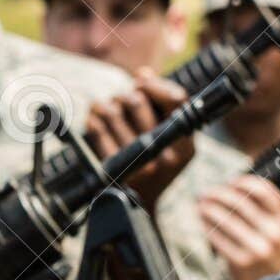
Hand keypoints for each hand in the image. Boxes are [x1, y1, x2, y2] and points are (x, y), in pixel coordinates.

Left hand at [85, 69, 195, 213]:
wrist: (138, 206)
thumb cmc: (154, 164)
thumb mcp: (168, 140)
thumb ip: (160, 106)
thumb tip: (143, 72)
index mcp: (186, 146)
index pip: (176, 99)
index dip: (155, 84)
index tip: (141, 80)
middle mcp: (165, 156)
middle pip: (137, 100)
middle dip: (126, 94)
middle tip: (123, 100)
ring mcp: (139, 164)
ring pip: (113, 110)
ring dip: (106, 103)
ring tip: (106, 107)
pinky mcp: (115, 169)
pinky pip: (97, 129)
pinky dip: (93, 117)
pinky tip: (95, 118)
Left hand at [199, 176, 279, 279]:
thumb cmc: (267, 251)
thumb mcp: (276, 230)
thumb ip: (263, 210)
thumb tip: (230, 186)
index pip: (264, 192)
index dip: (244, 183)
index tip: (231, 182)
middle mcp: (274, 234)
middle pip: (241, 202)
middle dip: (219, 194)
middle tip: (206, 193)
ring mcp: (258, 249)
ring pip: (226, 219)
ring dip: (209, 209)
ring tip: (200, 205)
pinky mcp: (241, 262)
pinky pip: (218, 238)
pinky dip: (207, 226)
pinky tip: (202, 221)